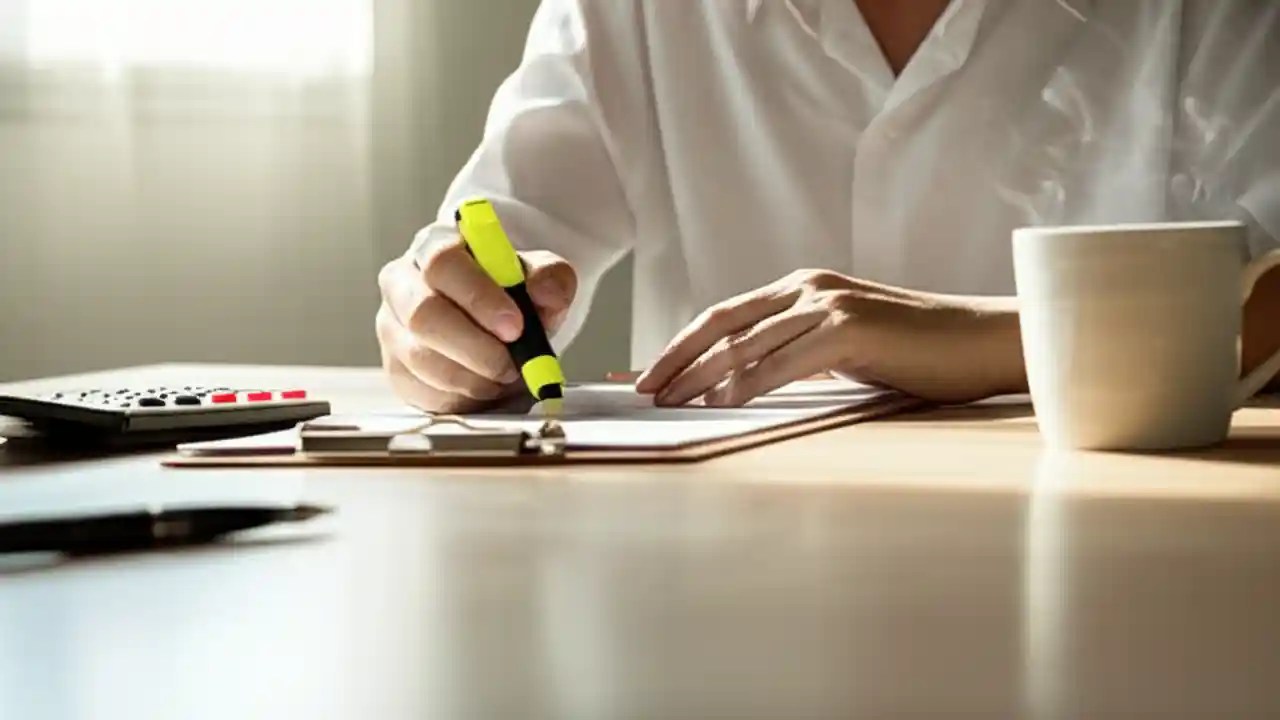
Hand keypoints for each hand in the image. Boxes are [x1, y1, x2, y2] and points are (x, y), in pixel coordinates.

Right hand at [376, 240, 576, 412]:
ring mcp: (392, 327)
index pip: (444, 263)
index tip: (515, 326)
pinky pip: (423, 390)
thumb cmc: (511, 296)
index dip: (478, 297)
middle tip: (513, 364)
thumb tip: (547, 293)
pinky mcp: (395, 368)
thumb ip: (550, 279)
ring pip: (422, 359)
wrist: (498, 327)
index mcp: (436, 246)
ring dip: (473, 376)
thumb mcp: (540, 279)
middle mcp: (403, 283)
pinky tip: (485, 384)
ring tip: (505, 373)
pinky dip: (462, 396)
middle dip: (475, 347)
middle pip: (423, 315)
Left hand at [636, 269, 1020, 406]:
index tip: (649, 372)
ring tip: (669, 403)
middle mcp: (808, 288)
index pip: (726, 315)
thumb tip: (747, 383)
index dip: (682, 344)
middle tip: (640, 388)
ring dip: (700, 375)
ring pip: (745, 342)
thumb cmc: (918, 352)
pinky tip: (722, 404)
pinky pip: (784, 360)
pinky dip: (747, 383)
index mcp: (802, 288)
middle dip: (674, 356)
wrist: (983, 341)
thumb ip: (799, 352)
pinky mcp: (850, 329)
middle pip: (721, 322)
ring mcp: (829, 304)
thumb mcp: (846, 346)